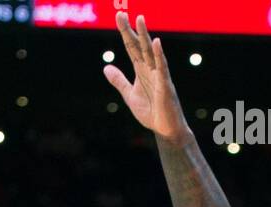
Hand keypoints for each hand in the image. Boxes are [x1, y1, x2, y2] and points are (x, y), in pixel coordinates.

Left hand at [105, 14, 188, 143]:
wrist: (165, 129)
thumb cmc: (151, 112)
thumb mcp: (129, 95)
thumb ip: (119, 81)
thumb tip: (106, 67)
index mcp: (141, 70)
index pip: (131, 47)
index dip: (125, 32)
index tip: (118, 16)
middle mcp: (150, 68)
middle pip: (138, 45)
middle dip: (131, 29)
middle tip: (121, 14)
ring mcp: (159, 75)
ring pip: (150, 52)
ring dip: (145, 36)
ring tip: (139, 19)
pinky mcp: (165, 85)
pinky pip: (162, 68)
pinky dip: (158, 55)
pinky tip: (155, 42)